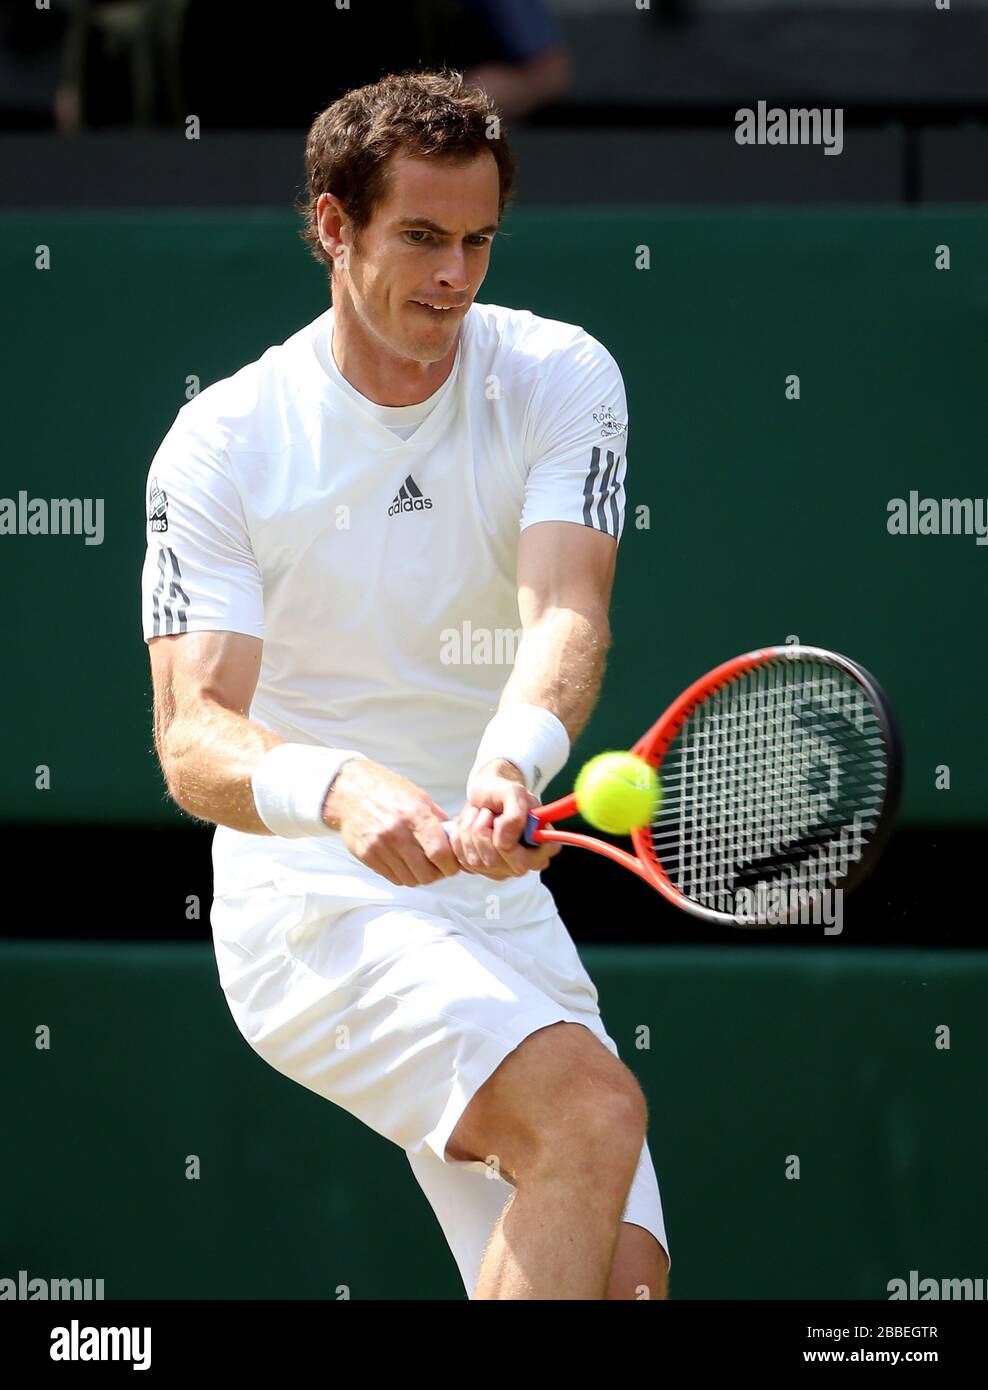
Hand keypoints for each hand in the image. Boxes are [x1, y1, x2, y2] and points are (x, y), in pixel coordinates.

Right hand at [323, 759, 460, 887]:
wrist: (353, 791)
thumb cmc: (391, 793)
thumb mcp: (421, 799)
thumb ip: (440, 822)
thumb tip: (459, 841)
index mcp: (416, 816)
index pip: (440, 853)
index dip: (451, 865)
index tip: (453, 864)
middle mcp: (397, 833)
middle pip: (426, 874)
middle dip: (437, 874)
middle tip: (438, 867)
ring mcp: (380, 846)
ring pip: (410, 880)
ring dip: (420, 876)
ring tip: (421, 865)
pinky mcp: (367, 856)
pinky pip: (393, 878)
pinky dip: (403, 875)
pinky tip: (404, 863)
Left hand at [447, 760, 561, 879]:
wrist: (486, 793)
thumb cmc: (504, 793)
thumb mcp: (514, 793)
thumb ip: (515, 816)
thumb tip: (504, 842)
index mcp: (540, 849)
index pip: (522, 862)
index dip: (507, 843)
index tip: (500, 819)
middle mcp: (522, 865)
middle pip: (493, 862)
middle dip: (483, 830)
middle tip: (487, 813)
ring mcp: (499, 870)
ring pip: (475, 861)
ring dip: (470, 830)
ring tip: (479, 816)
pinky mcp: (478, 869)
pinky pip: (461, 859)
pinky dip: (460, 836)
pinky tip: (470, 825)